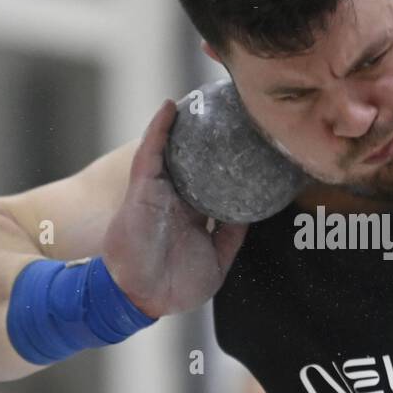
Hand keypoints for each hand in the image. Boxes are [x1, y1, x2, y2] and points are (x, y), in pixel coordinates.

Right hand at [101, 99, 248, 316]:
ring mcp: (159, 191)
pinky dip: (159, 128)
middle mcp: (177, 199)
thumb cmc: (175, 285)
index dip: (229, 165)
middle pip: (194, 160)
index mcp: (194, 215)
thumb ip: (231, 235)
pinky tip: (171, 107)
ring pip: (173, 150)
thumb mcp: (217, 261)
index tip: (250, 146)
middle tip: (230, 112)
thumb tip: (250, 212)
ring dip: (185, 124)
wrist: (142, 296)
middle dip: (209, 138)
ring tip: (201, 96)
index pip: (213, 182)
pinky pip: (150, 152)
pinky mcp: (142, 187)